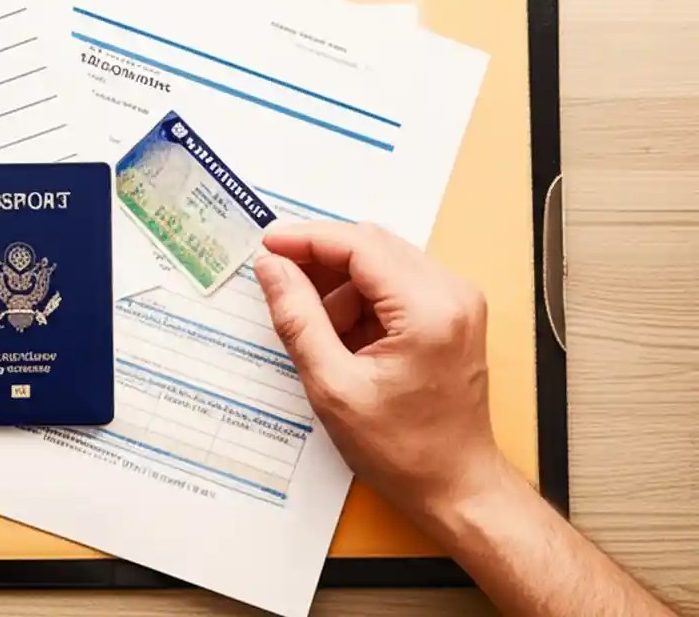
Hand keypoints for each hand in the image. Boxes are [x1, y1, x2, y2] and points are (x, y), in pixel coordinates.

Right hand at [252, 222, 502, 520]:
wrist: (456, 485)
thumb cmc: (401, 449)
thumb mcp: (333, 386)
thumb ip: (298, 318)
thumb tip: (271, 268)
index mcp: (429, 310)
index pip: (360, 246)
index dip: (307, 239)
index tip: (267, 245)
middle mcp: (452, 294)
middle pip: (373, 246)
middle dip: (320, 259)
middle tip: (276, 278)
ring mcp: (457, 302)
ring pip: (382, 263)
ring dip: (339, 284)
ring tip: (312, 326)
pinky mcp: (452, 314)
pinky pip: (396, 285)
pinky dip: (360, 299)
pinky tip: (339, 334)